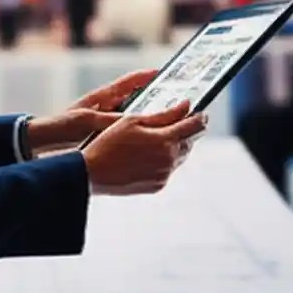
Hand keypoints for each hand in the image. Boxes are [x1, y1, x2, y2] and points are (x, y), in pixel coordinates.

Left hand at [25, 69, 158, 153]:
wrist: (44, 141)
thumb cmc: (64, 125)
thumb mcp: (91, 121)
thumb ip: (115, 119)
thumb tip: (140, 119)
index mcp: (105, 95)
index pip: (132, 80)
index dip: (149, 76)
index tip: (167, 74)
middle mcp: (108, 104)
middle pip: (138, 97)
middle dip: (156, 99)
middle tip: (177, 102)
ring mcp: (106, 118)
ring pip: (135, 115)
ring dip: (149, 118)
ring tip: (170, 123)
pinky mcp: (104, 132)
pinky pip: (127, 130)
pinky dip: (138, 133)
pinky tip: (149, 141)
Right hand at [79, 100, 205, 195]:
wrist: (91, 173)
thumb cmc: (108, 143)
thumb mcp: (133, 121)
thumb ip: (164, 115)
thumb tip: (185, 106)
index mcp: (165, 141)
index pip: (194, 126)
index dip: (199, 117)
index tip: (200, 112)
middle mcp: (169, 160)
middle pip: (190, 142)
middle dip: (187, 132)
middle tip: (179, 123)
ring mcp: (164, 175)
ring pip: (180, 157)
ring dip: (176, 146)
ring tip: (160, 138)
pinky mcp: (158, 185)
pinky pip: (169, 169)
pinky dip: (165, 160)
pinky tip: (149, 154)